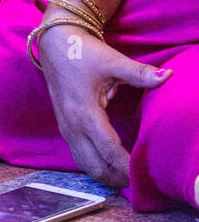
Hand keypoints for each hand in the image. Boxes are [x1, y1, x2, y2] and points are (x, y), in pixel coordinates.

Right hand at [38, 23, 171, 187]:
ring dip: (106, 175)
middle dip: (117, 178)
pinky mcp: (64, 127)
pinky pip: (80, 156)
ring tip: (128, 176)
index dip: (127, 166)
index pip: (109, 151)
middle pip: (95, 167)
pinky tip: (110, 164)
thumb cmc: (83, 53)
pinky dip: (95, 165)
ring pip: (85, 165)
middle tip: (140, 179)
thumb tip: (168, 76)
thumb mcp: (112, 62)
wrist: (54, 43)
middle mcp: (72, 126)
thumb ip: (140, 73)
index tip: (145, 173)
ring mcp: (66, 128)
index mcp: (84, 113)